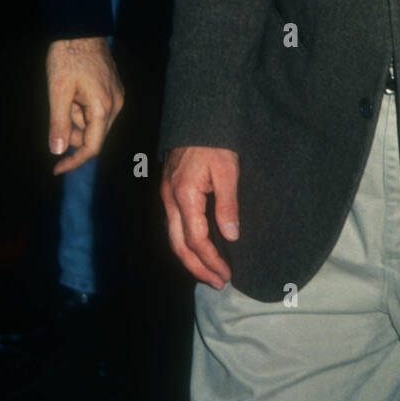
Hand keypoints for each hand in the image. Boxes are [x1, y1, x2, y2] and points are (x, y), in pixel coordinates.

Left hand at [46, 36, 123, 173]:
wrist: (80, 28)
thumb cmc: (68, 57)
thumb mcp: (58, 91)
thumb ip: (59, 123)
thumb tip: (58, 151)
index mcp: (103, 107)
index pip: (92, 147)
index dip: (74, 160)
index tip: (56, 168)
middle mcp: (116, 104)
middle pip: (93, 135)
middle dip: (73, 130)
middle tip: (59, 107)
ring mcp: (117, 95)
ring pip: (94, 122)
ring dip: (77, 116)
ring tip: (67, 92)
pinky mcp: (114, 88)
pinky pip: (98, 109)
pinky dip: (82, 107)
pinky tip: (74, 89)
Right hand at [161, 146, 239, 287]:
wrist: (198, 118)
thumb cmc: (214, 142)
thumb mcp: (227, 171)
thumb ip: (228, 205)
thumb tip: (231, 236)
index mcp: (184, 196)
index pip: (196, 240)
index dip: (211, 260)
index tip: (226, 273)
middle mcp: (170, 200)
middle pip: (179, 245)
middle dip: (198, 268)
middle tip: (218, 282)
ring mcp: (167, 196)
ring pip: (174, 237)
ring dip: (191, 258)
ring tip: (210, 272)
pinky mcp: (169, 191)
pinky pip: (175, 225)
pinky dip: (187, 242)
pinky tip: (199, 247)